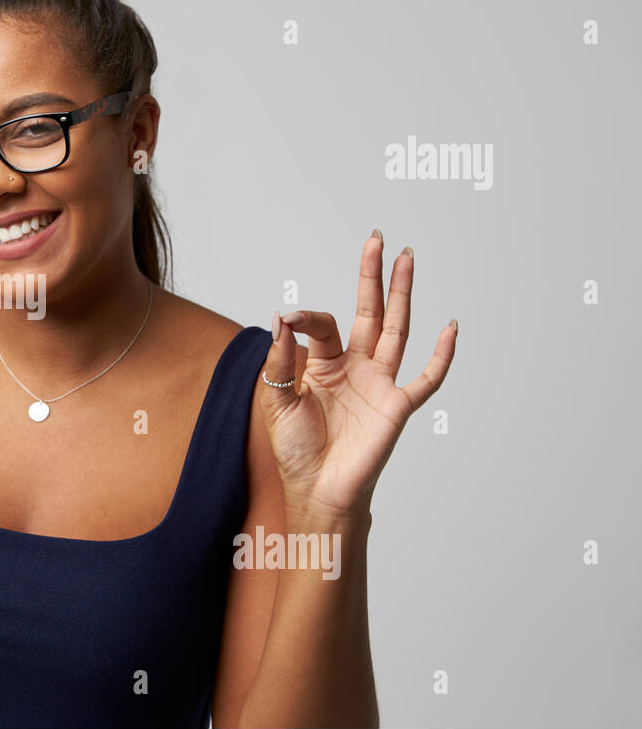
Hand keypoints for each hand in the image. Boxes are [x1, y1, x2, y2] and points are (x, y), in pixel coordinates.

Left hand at [258, 232, 457, 523]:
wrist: (318, 489)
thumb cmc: (297, 449)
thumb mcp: (277, 400)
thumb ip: (280, 361)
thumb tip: (281, 318)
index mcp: (323, 364)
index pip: (322, 324)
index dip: (307, 318)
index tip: (291, 318)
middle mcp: (355, 366)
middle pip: (368, 312)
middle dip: (371, 277)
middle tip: (376, 240)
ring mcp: (379, 383)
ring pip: (396, 330)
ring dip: (402, 294)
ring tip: (406, 258)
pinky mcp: (398, 405)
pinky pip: (426, 377)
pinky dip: (441, 354)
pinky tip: (451, 326)